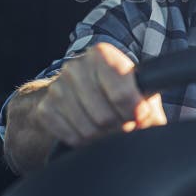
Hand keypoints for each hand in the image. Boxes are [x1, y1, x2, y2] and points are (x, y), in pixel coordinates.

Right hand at [32, 43, 166, 145]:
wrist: (78, 89)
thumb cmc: (118, 88)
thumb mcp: (139, 90)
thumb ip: (149, 106)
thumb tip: (148, 121)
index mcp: (101, 54)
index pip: (121, 94)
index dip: (135, 113)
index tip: (140, 117)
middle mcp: (75, 66)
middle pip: (104, 117)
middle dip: (120, 128)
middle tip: (125, 125)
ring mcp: (57, 87)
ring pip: (88, 131)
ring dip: (103, 138)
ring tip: (110, 129)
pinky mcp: (45, 108)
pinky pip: (71, 137)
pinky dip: (85, 142)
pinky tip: (91, 131)